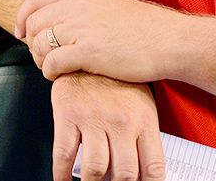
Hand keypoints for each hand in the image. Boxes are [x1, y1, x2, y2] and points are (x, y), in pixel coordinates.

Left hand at [15, 0, 175, 81]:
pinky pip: (52, 62)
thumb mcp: (106, 3)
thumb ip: (80, 7)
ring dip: (40, 59)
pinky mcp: (88, 51)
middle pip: (34, 23)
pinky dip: (50, 71)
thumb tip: (57, 19)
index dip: (23, 15)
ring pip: (39, 44)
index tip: (20, 31)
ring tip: (52, 67)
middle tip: (42, 56)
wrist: (168, 40)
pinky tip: (59, 75)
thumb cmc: (143, 28)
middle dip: (32, 43)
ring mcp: (81, 27)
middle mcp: (77, 5)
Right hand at [50, 72, 165, 180]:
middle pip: (124, 174)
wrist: (89, 47)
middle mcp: (120, 122)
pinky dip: (62, 174)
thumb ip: (144, 136)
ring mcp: (93, 119)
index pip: (152, 168)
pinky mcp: (68, 115)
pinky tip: (64, 180)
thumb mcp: (142, 103)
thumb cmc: (116, 79)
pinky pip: (64, 154)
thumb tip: (144, 172)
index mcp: (143, 121)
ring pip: (96, 169)